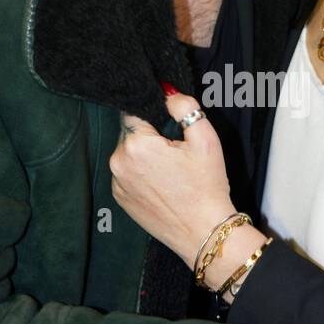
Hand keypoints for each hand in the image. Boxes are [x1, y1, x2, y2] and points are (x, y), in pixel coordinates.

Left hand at [109, 91, 232, 266]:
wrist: (204, 232)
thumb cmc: (207, 187)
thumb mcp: (205, 139)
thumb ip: (184, 106)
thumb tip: (167, 91)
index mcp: (136, 144)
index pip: (135, 110)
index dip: (154, 112)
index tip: (169, 123)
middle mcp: (118, 162)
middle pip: (131, 132)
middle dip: (151, 135)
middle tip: (176, 151)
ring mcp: (117, 183)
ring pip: (128, 153)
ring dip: (144, 154)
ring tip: (171, 170)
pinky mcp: (120, 199)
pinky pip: (126, 174)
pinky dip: (140, 173)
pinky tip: (162, 184)